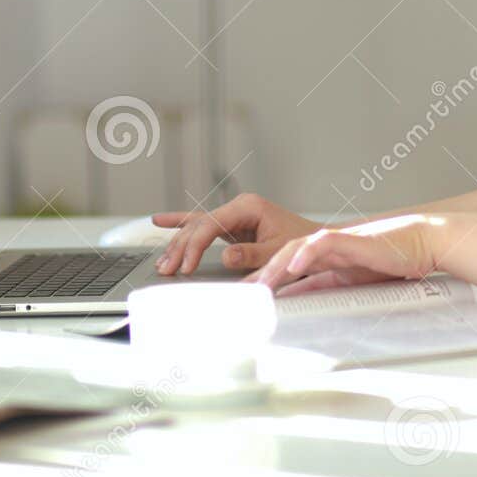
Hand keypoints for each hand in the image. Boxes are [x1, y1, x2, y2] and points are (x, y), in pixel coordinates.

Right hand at [150, 193, 322, 274]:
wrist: (315, 241)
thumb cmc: (301, 243)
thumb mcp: (278, 250)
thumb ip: (252, 254)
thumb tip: (227, 256)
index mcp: (248, 207)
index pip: (211, 224)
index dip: (195, 246)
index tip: (186, 266)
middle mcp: (238, 207)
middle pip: (199, 225)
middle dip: (181, 247)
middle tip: (167, 269)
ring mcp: (233, 215)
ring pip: (197, 226)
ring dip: (178, 243)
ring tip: (162, 262)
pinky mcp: (232, 225)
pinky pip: (202, 224)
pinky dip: (181, 223)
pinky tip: (160, 221)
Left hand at [245, 215, 443, 293]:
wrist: (421, 242)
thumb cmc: (391, 261)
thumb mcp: (350, 281)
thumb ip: (322, 288)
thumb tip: (296, 300)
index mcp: (323, 257)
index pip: (286, 268)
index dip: (265, 281)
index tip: (246, 299)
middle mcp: (325, 246)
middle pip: (283, 256)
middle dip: (261, 273)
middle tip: (242, 293)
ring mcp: (337, 240)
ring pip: (297, 247)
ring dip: (276, 265)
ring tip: (260, 283)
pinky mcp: (352, 239)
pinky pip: (325, 242)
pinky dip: (307, 252)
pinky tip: (294, 264)